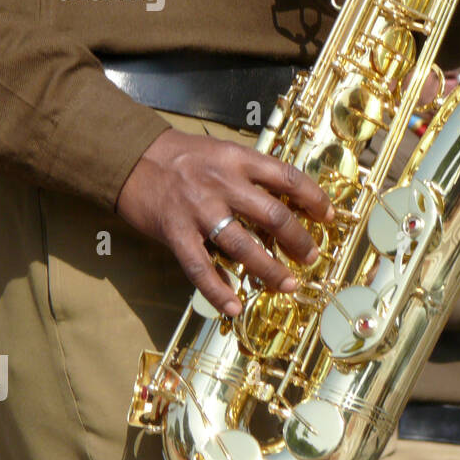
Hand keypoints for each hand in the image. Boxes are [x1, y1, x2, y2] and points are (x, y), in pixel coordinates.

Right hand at [117, 129, 333, 316]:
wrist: (130, 156)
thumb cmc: (182, 156)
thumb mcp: (223, 152)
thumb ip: (251, 175)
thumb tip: (287, 201)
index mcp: (239, 160)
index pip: (288, 177)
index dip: (314, 197)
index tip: (329, 215)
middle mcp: (223, 184)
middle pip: (274, 216)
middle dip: (299, 240)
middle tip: (311, 256)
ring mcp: (200, 210)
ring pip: (244, 246)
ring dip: (270, 269)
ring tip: (288, 284)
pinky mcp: (176, 233)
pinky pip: (201, 269)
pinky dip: (219, 291)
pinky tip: (235, 307)